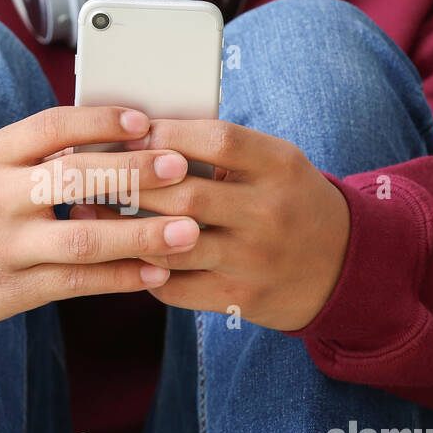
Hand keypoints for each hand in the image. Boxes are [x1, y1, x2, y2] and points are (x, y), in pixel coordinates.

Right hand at [0, 106, 207, 338]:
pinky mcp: (13, 290)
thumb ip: (39, 151)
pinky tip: (156, 273)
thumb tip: (115, 132)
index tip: (145, 119)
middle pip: (73, 179)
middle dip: (133, 173)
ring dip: (140, 235)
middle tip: (181, 168)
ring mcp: (5, 247)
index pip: (51, 127)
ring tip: (188, 231)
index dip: (100, 120)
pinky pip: (76, 283)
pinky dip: (120, 278)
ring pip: (81, 239)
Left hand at [69, 119, 351, 331]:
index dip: (167, 134)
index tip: (129, 133)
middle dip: (130, 184)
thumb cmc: (290, 201)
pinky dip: (142, 269)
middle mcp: (270, 213)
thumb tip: (142, 133)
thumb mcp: (275, 164)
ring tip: (89, 214)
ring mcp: (254, 261)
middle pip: (186, 195)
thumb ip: (222, 149)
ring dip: (123, 231)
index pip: (218, 140)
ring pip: (173, 245)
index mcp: (280, 166)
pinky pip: (176, 286)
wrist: (342, 267)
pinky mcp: (239, 299)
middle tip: (89, 174)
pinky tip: (118, 253)